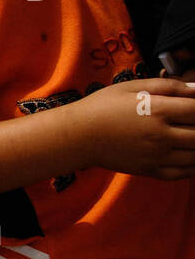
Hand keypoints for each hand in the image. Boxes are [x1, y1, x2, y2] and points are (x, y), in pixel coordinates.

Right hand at [71, 78, 194, 178]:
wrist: (77, 136)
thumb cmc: (102, 107)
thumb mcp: (131, 87)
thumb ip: (166, 85)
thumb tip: (194, 88)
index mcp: (158, 110)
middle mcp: (160, 135)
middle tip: (191, 123)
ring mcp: (156, 155)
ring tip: (190, 138)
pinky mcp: (149, 170)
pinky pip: (182, 173)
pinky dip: (192, 166)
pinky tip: (189, 156)